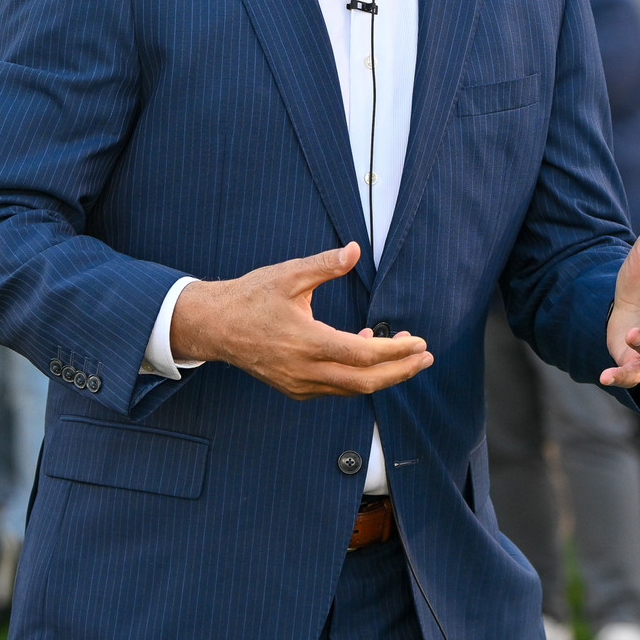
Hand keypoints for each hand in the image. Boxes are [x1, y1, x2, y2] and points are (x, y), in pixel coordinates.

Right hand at [170, 244, 432, 399]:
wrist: (214, 326)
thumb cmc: (251, 297)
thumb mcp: (288, 274)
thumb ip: (324, 264)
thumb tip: (355, 250)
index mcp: (306, 342)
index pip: (363, 355)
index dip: (395, 352)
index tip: (419, 343)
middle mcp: (304, 370)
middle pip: (364, 382)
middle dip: (400, 371)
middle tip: (425, 358)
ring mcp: (298, 384)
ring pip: (351, 389)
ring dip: (381, 375)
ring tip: (404, 354)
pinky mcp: (294, 388)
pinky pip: (335, 388)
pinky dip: (357, 375)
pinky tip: (365, 349)